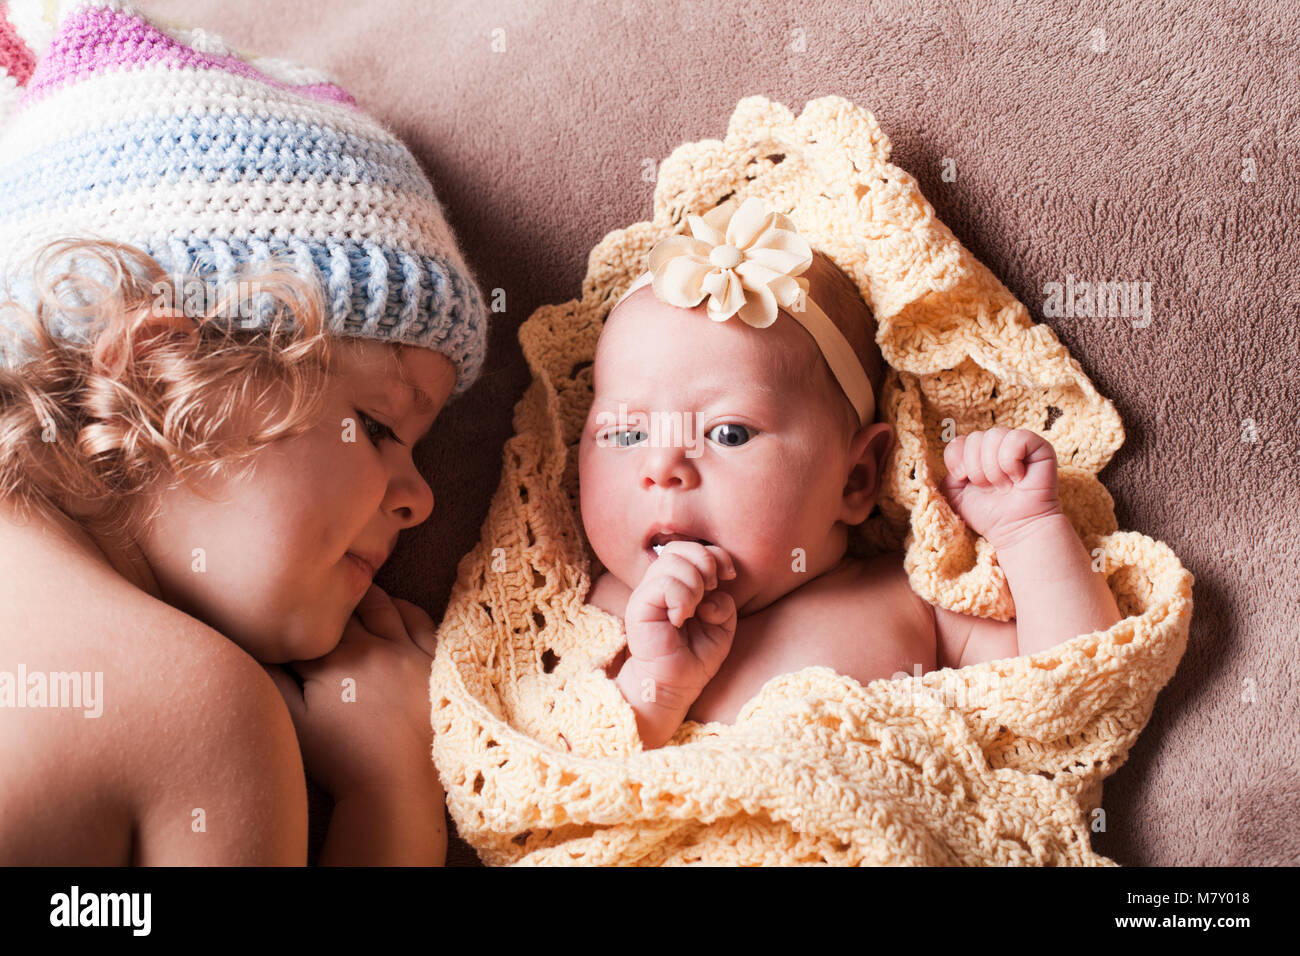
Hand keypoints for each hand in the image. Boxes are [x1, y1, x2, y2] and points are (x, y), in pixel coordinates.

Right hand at [262, 584, 440, 799]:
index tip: (288, 607)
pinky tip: (394, 608)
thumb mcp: (294, 723)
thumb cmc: (341, 760)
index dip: (296, 614)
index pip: (309, 622)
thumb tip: (255, 646)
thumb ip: (271, 681)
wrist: (397, 786)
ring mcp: (406, 650)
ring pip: (383, 605)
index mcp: (332, 659)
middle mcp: (371, 646)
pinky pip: (420, 620)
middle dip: (330, 600)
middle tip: (320, 590)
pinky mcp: (433, 661)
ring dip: (365, 596)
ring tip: (352, 592)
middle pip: (346, 608)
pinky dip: (403, 608)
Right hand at [621, 541, 737, 710]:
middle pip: (679, 548)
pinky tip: (680, 617)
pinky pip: (662, 584)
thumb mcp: (722, 626)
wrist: (675, 685)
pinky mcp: (638, 607)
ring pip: (671, 561)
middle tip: (711, 588)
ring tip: (693, 609)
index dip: (715, 555)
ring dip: (693, 583)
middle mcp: (659, 584)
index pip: (691, 549)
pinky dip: (680, 597)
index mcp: (678, 584)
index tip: (729, 575)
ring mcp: (647, 594)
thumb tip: (714, 592)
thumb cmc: (695, 655)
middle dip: (704, 562)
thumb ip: (724, 602)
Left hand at [940, 427, 1062, 550]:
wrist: (1015, 530)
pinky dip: (1010, 461)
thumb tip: (928, 457)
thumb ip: (943, 474)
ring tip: (1004, 486)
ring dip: (993, 468)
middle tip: (989, 488)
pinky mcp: (1039, 447)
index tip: (965, 480)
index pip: (958, 441)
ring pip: (993, 436)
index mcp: (977, 452)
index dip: (957, 461)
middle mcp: (997, 445)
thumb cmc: (988, 514)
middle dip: (976, 468)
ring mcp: (1019, 444)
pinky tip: (1018, 478)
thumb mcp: (954, 494)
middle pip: (974, 438)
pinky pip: (1016, 438)